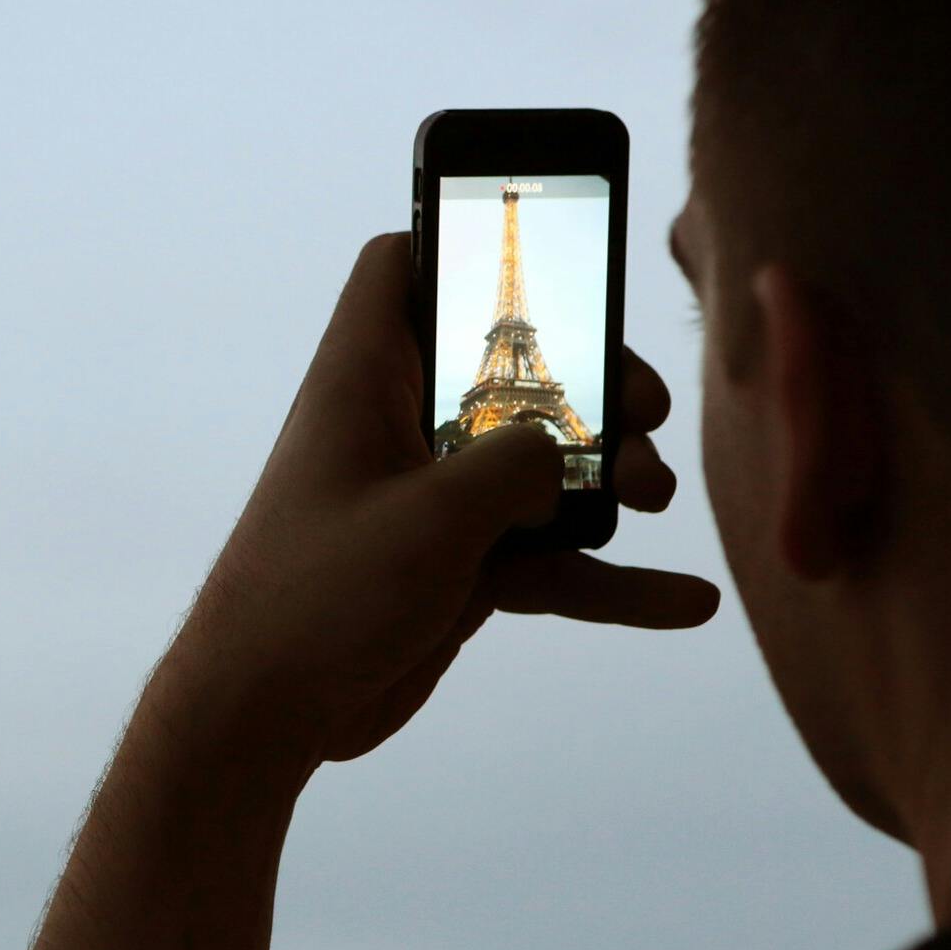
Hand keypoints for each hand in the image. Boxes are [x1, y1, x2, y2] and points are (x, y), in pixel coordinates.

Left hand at [145, 233, 718, 782]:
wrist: (264, 713)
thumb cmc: (319, 594)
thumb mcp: (434, 514)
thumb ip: (518, 461)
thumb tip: (567, 455)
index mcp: (364, 379)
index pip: (400, 269)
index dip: (457, 236)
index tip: (538, 249)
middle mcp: (397, 427)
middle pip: (507, 368)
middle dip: (589, 379)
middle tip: (647, 408)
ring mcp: (429, 500)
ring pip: (537, 463)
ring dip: (607, 476)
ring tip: (659, 493)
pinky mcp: (453, 568)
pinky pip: (546, 558)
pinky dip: (609, 576)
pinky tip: (686, 600)